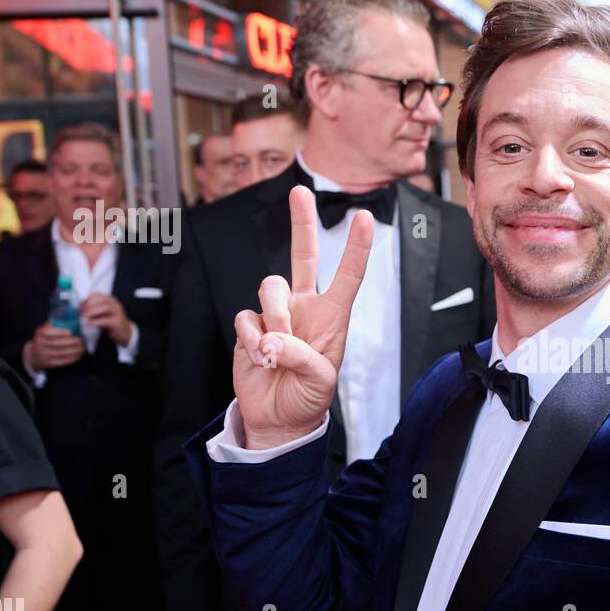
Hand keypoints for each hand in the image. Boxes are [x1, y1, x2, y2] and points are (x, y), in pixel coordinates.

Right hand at [26, 322, 84, 370]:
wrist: (35, 355)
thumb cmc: (45, 339)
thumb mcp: (46, 329)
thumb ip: (56, 323)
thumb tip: (72, 313)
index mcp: (40, 333)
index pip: (48, 332)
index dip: (60, 332)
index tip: (71, 332)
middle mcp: (40, 344)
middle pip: (56, 343)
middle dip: (71, 342)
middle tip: (82, 340)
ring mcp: (43, 354)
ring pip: (61, 353)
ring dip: (74, 350)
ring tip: (83, 347)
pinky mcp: (48, 363)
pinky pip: (62, 361)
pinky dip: (72, 358)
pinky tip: (79, 354)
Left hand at [80, 293, 132, 346]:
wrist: (125, 333)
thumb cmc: (111, 322)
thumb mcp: (102, 314)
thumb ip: (93, 309)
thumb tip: (79, 308)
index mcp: (110, 300)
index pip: (97, 294)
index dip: (87, 299)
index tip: (80, 305)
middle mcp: (115, 304)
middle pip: (101, 299)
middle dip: (88, 305)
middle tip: (81, 312)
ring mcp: (117, 312)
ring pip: (105, 307)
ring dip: (92, 312)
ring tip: (84, 317)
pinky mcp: (117, 322)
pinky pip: (106, 320)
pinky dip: (95, 322)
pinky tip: (89, 324)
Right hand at [233, 187, 374, 449]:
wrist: (278, 419)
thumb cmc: (307, 397)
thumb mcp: (319, 380)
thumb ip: (300, 356)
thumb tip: (272, 339)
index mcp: (332, 317)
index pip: (347, 276)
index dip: (356, 248)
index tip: (364, 218)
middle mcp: (304, 307)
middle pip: (303, 255)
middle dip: (302, 222)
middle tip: (301, 191)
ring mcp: (275, 314)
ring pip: (269, 287)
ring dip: (274, 319)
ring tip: (277, 352)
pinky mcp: (249, 325)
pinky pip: (245, 316)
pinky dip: (251, 337)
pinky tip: (260, 357)